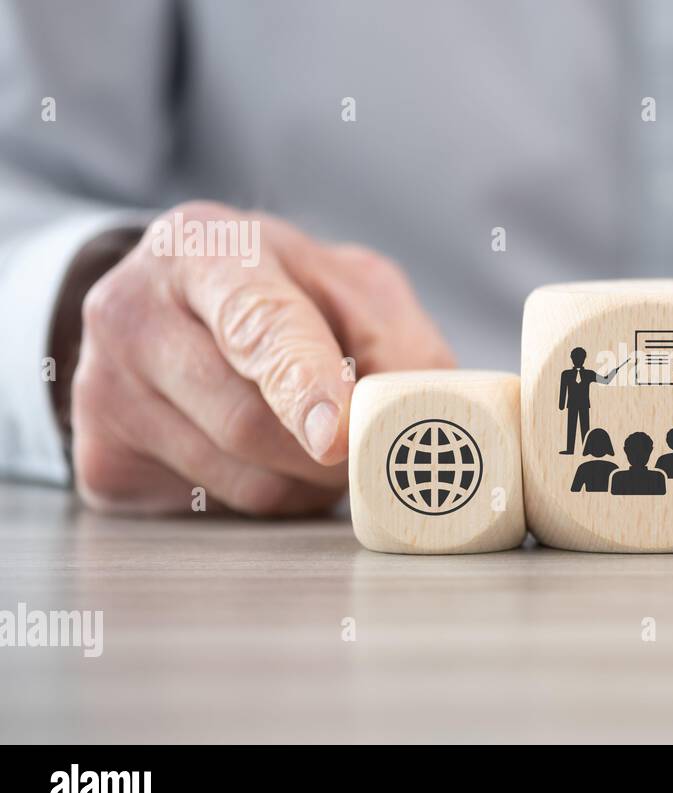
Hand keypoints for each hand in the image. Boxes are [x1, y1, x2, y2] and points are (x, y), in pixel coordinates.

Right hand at [70, 202, 452, 514]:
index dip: (303, 383)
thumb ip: (398, 340)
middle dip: (331, 454)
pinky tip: (263, 455)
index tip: (337, 433)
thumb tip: (419, 416)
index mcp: (203, 250)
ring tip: (315, 440)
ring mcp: (103, 390)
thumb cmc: (283, 292)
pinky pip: (214, 512)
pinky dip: (267, 499)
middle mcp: (131, 313)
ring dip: (308, 484)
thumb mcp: (352, 287)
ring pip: (241, 481)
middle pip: (249, 422)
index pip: (257, 324)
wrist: (174, 304)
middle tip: (368, 446)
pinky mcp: (102, 458)